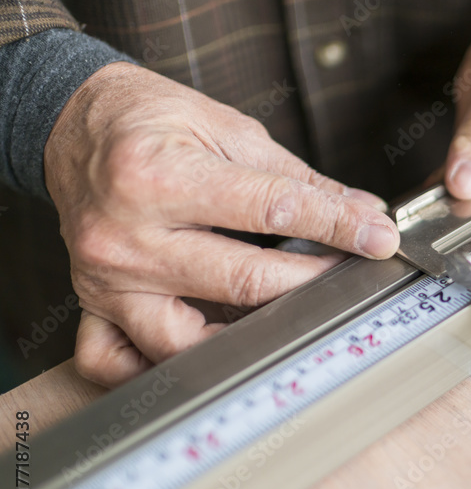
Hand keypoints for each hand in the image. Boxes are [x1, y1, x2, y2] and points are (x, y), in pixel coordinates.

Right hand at [45, 62, 399, 386]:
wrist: (74, 123)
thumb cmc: (149, 119)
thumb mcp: (228, 130)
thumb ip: (296, 179)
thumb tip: (361, 212)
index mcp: (158, 177)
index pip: (271, 211)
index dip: (337, 226)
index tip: (379, 238)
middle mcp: (127, 236)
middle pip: (241, 283)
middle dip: (312, 282)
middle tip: (349, 275)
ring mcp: (107, 280)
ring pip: (186, 342)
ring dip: (250, 336)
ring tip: (292, 315)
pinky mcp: (94, 305)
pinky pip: (118, 362)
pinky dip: (161, 369)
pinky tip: (207, 352)